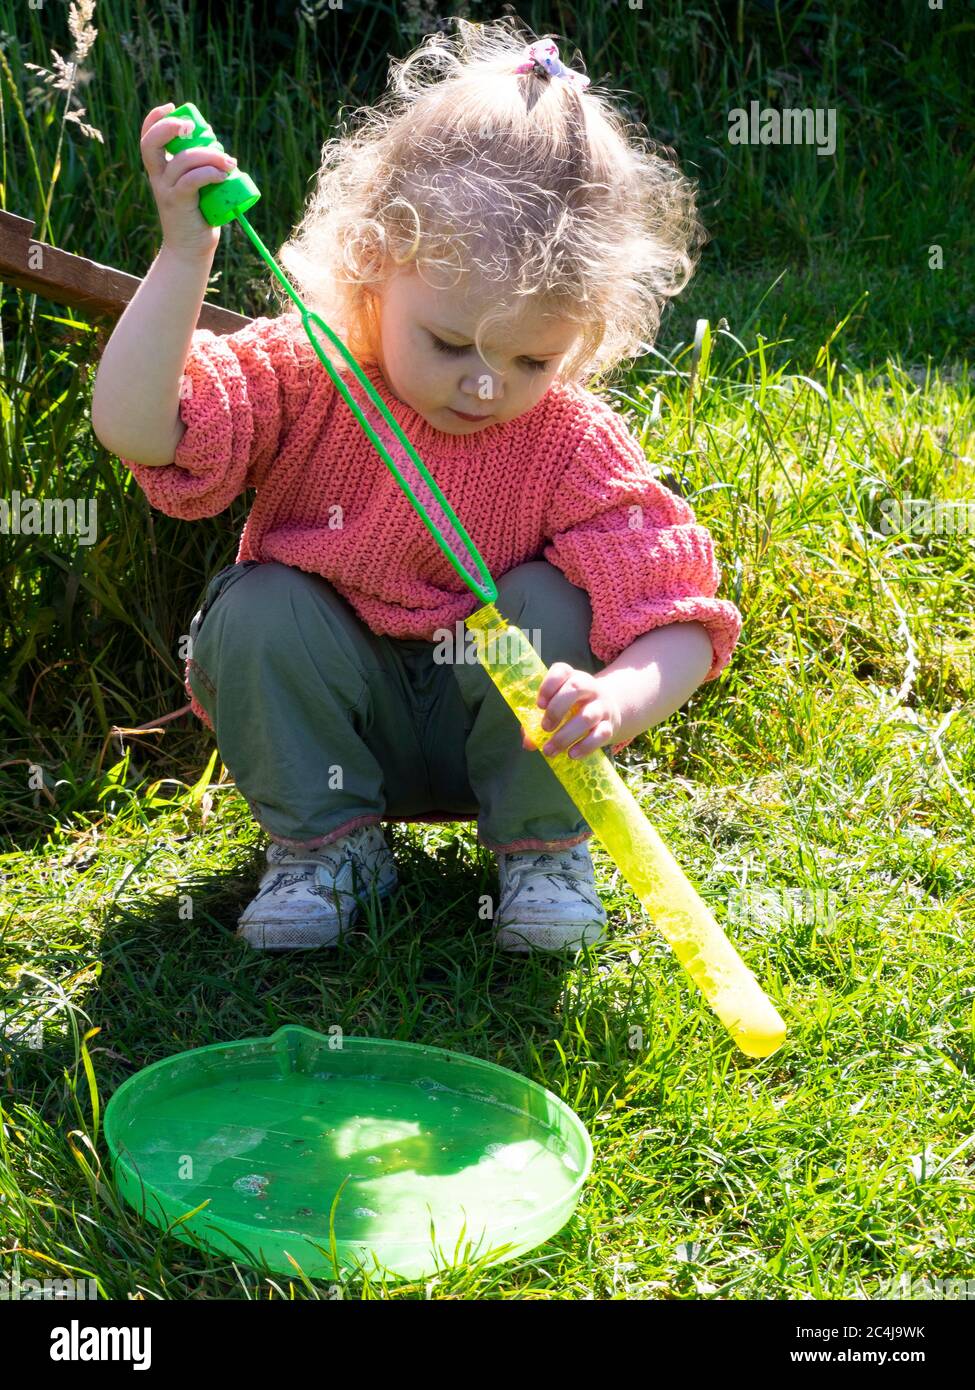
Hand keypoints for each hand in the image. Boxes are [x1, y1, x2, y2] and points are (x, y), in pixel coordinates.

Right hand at [140, 102, 235, 261]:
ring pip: (183, 161)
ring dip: (209, 155)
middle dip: (171, 127)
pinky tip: (225, 175)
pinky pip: (192, 180)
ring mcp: (166, 190)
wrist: (190, 250)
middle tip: (193, 127)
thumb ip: (199, 168)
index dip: (155, 118)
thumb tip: (217, 146)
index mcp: (160, 170)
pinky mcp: (178, 203)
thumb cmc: (198, 217)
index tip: (173, 106)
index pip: (148, 137)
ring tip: (230, 163)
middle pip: (152, 143)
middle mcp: (158, 178)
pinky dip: (210, 173)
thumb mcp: (196, 188)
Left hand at [519, 663, 622, 759]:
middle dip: (556, 709)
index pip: (561, 671)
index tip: (538, 705)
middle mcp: (589, 688)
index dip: (548, 686)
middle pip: (576, 687)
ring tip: (549, 750)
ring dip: (565, 736)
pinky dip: (585, 747)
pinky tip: (571, 754)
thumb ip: (537, 721)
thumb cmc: (573, 707)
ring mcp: (602, 706)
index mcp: (572, 677)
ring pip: (587, 717)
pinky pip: (600, 735)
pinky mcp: (610, 725)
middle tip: (544, 728)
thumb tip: (528, 743)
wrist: (608, 710)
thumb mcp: (556, 705)